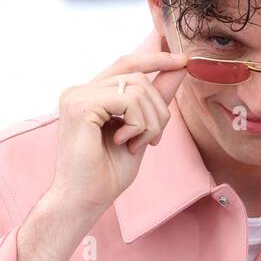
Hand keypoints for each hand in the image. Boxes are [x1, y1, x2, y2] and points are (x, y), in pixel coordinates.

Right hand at [50, 51, 187, 214]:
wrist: (83, 201)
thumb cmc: (106, 175)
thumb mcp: (140, 131)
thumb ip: (154, 100)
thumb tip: (178, 69)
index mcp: (90, 95)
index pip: (126, 65)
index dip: (156, 59)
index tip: (183, 61)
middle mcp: (80, 91)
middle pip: (138, 76)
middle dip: (158, 108)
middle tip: (153, 140)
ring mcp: (77, 96)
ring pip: (137, 87)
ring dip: (149, 121)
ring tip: (137, 144)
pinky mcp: (80, 106)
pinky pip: (128, 100)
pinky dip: (138, 124)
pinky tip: (125, 142)